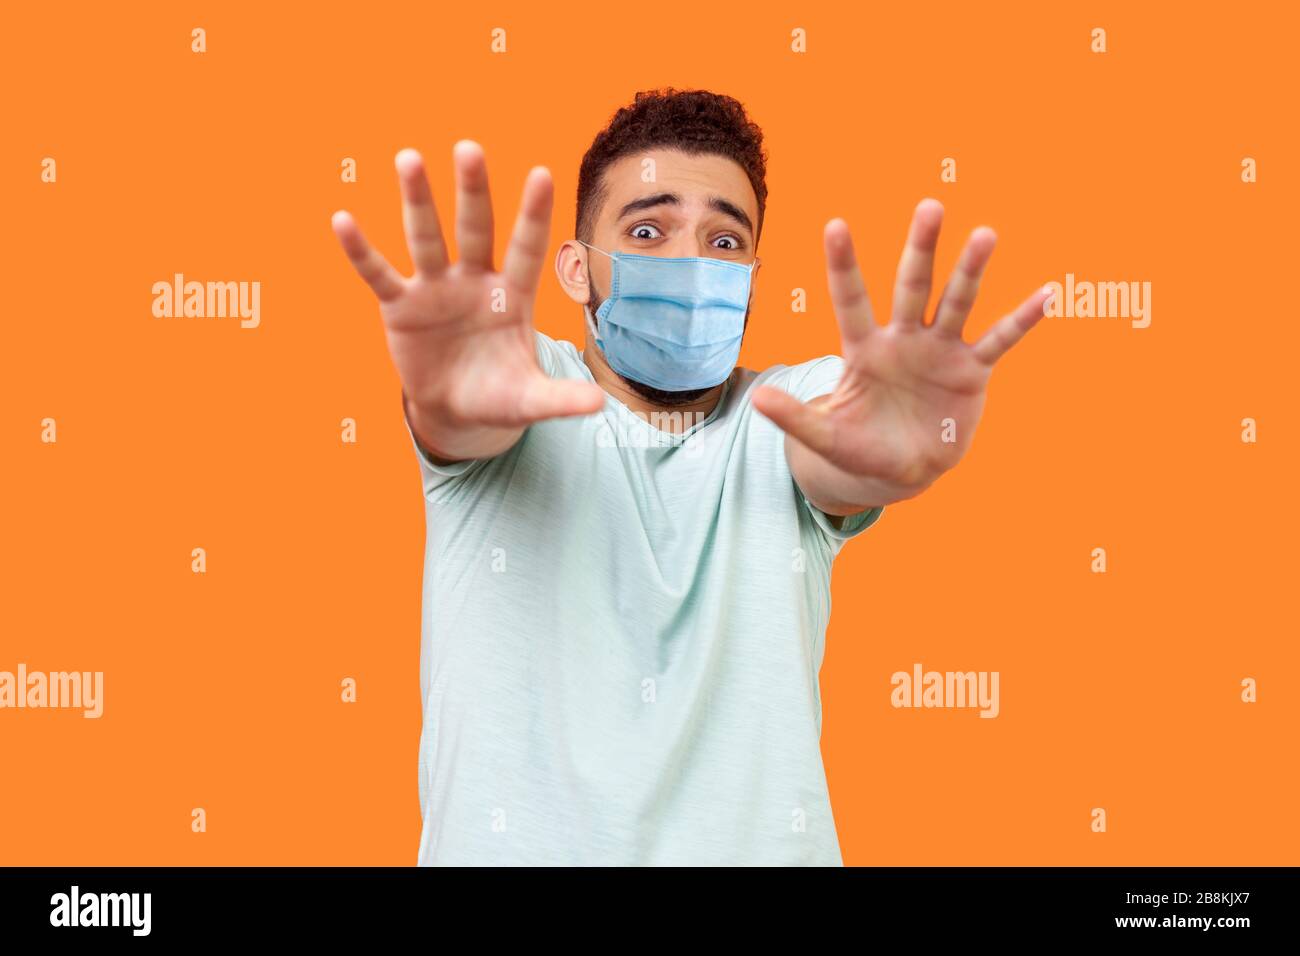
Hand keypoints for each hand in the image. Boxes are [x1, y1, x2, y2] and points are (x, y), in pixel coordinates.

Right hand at [332, 142, 604, 460]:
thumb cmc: (499, 395)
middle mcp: (475, 280)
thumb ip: (560, 398)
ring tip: (409, 158)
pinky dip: (361, 251)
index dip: (533, 215)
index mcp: (512, 295)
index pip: (526, 249)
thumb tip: (599, 405)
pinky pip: (379, 274)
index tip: (542, 173)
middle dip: (472, 191)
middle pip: (476, 229)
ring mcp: (436, 288)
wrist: (455, 407)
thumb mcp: (529, 400)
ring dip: (417, 200)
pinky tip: (342, 220)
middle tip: (469, 148)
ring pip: (427, 238)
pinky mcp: (400, 305)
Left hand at [751, 199, 1049, 502]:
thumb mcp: (826, 437)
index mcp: (864, 350)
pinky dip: (1021, 320)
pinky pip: (998, 341)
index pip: (850, 299)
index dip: (843, 265)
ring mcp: (939, 352)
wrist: (901, 469)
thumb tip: (758, 397)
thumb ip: (797, 417)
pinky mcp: (971, 372)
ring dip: (971, 270)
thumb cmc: (860, 448)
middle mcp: (904, 339)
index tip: (836, 225)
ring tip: (986, 234)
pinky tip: (1046, 293)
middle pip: (912, 286)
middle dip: (921, 248)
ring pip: (957, 302)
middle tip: (931, 206)